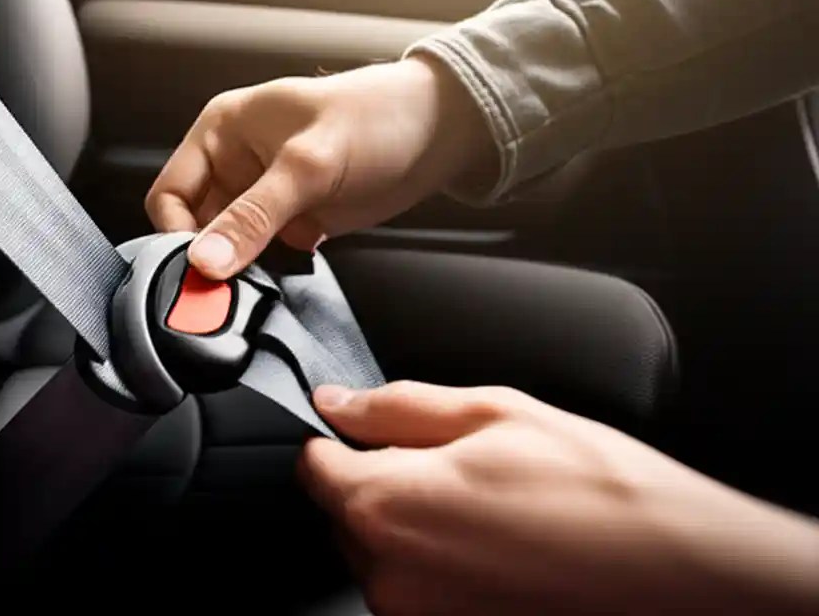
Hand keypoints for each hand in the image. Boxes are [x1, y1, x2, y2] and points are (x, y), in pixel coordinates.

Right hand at [145, 55, 494, 279]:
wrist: (441, 130)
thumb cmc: (376, 118)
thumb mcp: (307, 166)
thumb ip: (253, 216)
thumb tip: (205, 261)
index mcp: (221, 131)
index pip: (170, 194)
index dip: (177, 235)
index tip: (199, 272)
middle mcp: (235, 163)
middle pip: (194, 226)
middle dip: (208, 260)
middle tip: (226, 292)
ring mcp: (264, 196)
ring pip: (227, 247)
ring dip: (238, 272)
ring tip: (256, 288)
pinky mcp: (293, 221)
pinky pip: (262, 258)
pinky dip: (267, 275)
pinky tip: (283, 280)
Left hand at [298, 381, 818, 614]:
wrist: (682, 577)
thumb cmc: (602, 495)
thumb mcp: (496, 413)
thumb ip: (397, 407)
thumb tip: (337, 402)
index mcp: (385, 505)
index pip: (312, 466)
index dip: (341, 440)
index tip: (372, 432)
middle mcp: (388, 575)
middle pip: (347, 514)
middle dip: (386, 483)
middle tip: (462, 468)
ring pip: (385, 555)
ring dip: (418, 527)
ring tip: (497, 512)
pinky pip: (421, 592)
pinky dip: (446, 568)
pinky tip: (503, 550)